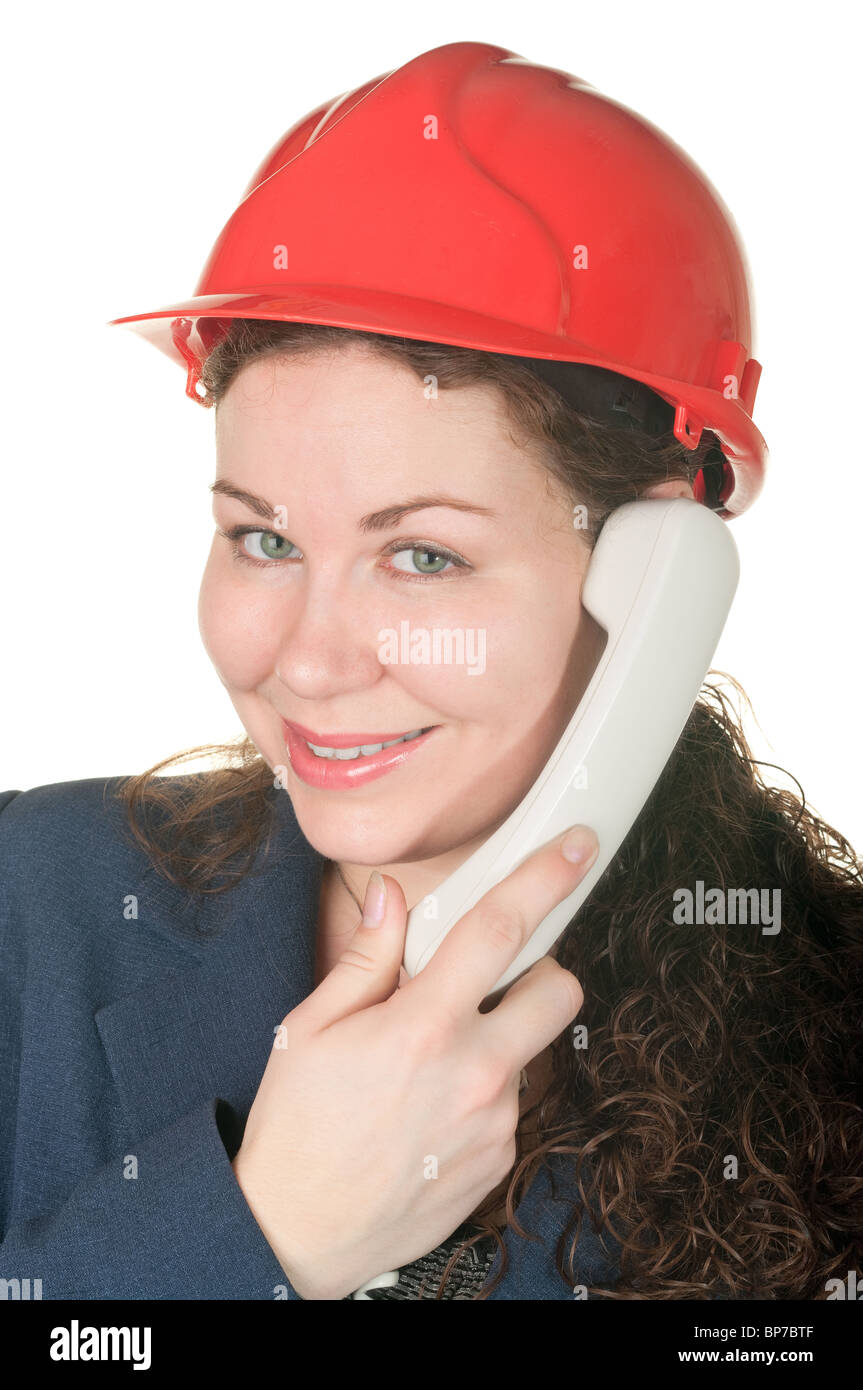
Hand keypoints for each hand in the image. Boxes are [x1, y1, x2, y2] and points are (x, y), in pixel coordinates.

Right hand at [231, 823, 598, 1299]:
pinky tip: (432, 1109)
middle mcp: (474, 1074)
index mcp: (424, 1028)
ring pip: (532, 1050)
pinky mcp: (500, 1161)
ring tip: (431, 1065)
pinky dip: (484, 1091)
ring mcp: (495, 1123)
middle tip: (492, 979)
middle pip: (559, 992)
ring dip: (500, 1038)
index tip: (574, 847)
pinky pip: (513, 1103)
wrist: (295, 1234)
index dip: (544, 879)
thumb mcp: (309, 1028)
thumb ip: (366, 956)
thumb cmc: (297, 1126)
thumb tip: (394, 896)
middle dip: (541, 970)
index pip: (499, 932)